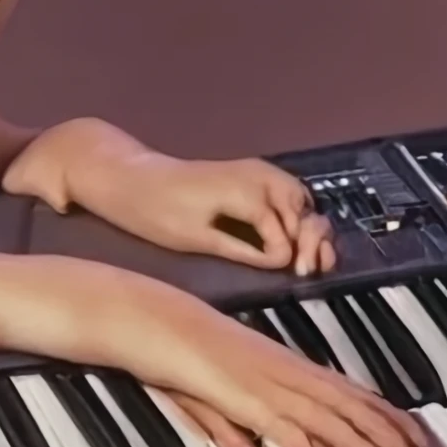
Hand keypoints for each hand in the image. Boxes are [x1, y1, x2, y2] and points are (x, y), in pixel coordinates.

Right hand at [37, 263, 437, 446]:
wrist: (145, 315)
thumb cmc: (170, 345)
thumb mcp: (205, 390)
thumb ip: (227, 421)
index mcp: (281, 362)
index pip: (350, 391)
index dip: (387, 417)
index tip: (416, 441)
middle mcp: (284, 369)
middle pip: (356, 408)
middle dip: (396, 444)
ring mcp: (268, 380)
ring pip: (336, 423)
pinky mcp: (245, 395)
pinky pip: (289, 433)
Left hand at [122, 155, 334, 274]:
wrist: (135, 180)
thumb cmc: (157, 212)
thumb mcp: (196, 239)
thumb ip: (241, 250)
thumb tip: (278, 264)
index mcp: (243, 190)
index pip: (282, 226)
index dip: (291, 253)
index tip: (295, 275)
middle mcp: (257, 175)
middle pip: (301, 206)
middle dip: (311, 238)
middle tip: (309, 269)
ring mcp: (256, 170)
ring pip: (299, 197)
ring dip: (308, 225)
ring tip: (310, 257)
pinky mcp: (252, 174)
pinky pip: (286, 192)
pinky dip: (297, 213)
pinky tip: (296, 237)